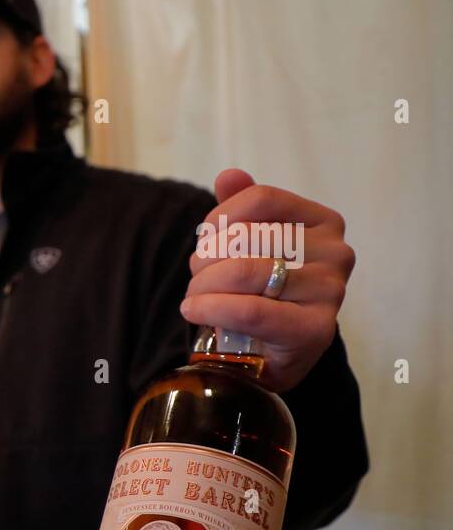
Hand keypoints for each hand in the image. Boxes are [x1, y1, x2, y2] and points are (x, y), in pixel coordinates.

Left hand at [181, 168, 355, 391]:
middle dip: (205, 258)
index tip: (203, 241)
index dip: (219, 218)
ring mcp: (331, 291)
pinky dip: (211, 308)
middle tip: (194, 277)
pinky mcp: (315, 330)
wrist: (273, 353)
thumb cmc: (262, 293)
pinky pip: (250, 310)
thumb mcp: (251, 247)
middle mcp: (336, 252)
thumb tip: (229, 176)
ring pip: (244, 272)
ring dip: (202, 286)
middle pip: (248, 236)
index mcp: (323, 222)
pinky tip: (193, 311)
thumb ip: (241, 209)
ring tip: (193, 297)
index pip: (261, 198)